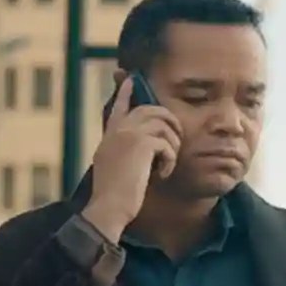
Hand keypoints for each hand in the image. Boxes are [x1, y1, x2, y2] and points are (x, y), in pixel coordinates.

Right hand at [82, 75, 182, 239]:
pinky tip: (163, 174)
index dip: (125, 93)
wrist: (109, 206)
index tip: (130, 79)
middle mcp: (117, 131)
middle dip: (169, 122)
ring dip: (172, 145)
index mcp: (110, 136)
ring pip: (163, 123)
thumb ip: (127, 153)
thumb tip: (146, 150)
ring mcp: (127, 135)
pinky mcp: (140, 144)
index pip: (118, 108)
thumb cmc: (115, 196)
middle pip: (150, 109)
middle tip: (176, 140)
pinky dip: (170, 160)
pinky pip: (166, 143)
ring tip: (167, 164)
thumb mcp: (116, 168)